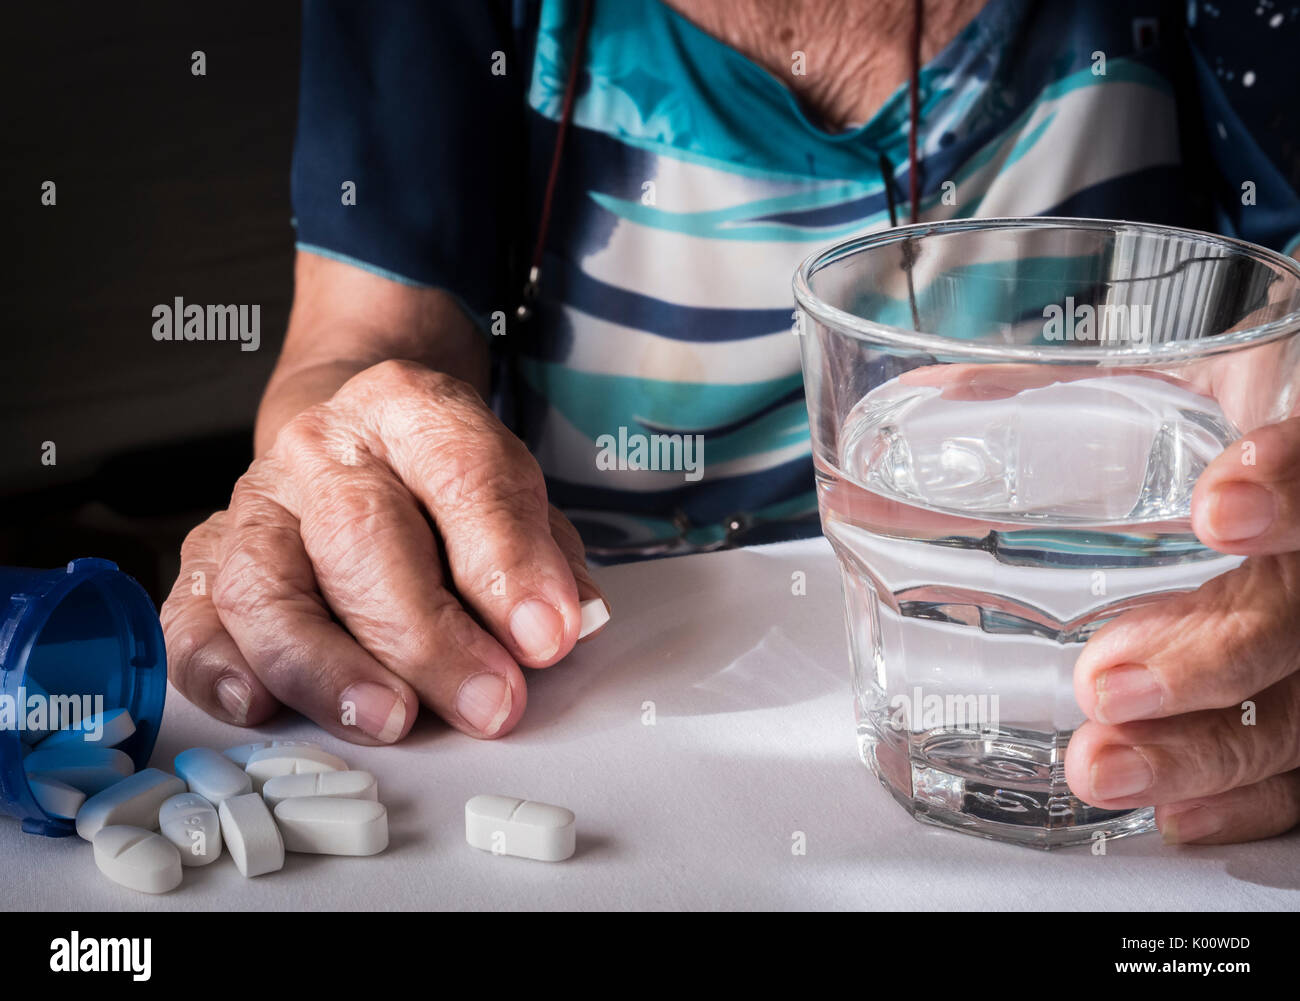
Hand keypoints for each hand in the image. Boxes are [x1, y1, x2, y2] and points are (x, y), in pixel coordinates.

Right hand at [160, 359, 606, 743]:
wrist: (357, 445)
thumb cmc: (442, 484)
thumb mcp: (514, 498)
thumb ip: (544, 556)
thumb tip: (565, 624)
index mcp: (409, 408)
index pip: (460, 474)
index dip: (507, 562)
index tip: (546, 636)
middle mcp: (322, 448)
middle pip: (362, 534)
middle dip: (430, 635)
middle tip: (490, 701)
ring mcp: (254, 505)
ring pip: (268, 585)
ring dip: (331, 666)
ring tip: (394, 719)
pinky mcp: (207, 563)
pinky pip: (191, 619)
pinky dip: (218, 668)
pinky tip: (261, 705)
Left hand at [1066, 417, 1299, 843]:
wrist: (1250, 470)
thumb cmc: (1193, 419)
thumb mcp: (1139, 386)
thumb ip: (1042, 395)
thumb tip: (921, 401)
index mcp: (1284, 448)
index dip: (1289, 485)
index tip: (1221, 511)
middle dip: (1213, 654)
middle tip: (1108, 681)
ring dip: (1207, 749)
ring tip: (1106, 765)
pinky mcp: (1292, 689)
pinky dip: (1246, 798)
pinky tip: (1175, 811)